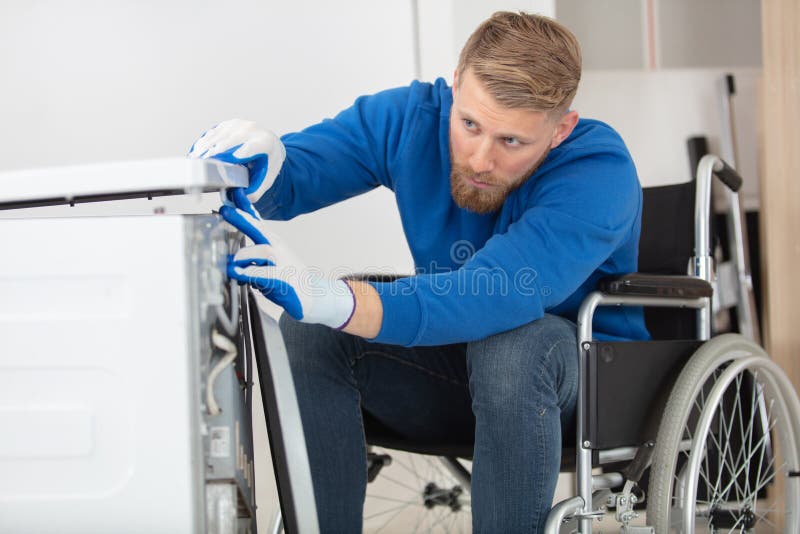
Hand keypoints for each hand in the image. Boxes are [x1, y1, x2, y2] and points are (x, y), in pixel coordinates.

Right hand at [188, 119, 285, 205]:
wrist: (271, 144)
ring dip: (204, 150)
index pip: (252, 148)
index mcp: (265, 142)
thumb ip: (254, 191)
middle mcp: (251, 130)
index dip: (239, 153)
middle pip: (230, 142)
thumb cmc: (268, 163)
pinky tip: (195, 154)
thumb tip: (237, 198)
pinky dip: (203, 144)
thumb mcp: (267, 179)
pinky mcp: (226, 125)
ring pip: (217, 137)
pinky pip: (212, 134)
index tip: (228, 161)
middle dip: (214, 155)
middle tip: (201, 168)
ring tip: (194, 162)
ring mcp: (237, 125)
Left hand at [220, 205, 355, 328]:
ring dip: (243, 257)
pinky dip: (248, 272)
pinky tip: (237, 273)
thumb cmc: (289, 278)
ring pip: (260, 251)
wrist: (313, 295)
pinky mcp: (282, 279)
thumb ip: (251, 258)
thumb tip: (228, 262)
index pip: (257, 222)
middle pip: (259, 229)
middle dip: (241, 219)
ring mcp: (282, 263)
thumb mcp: (270, 262)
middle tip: (225, 210)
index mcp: (272, 243)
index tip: (235, 194)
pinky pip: (262, 273)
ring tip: (232, 267)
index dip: (245, 208)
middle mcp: (277, 249)